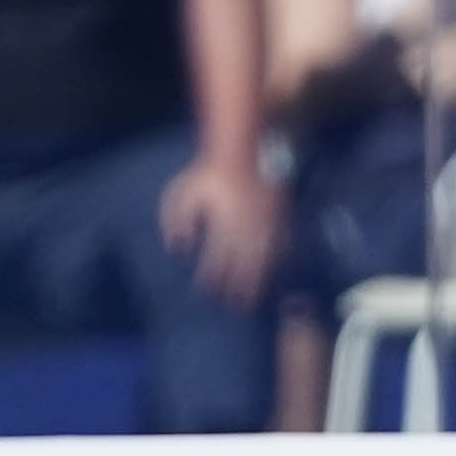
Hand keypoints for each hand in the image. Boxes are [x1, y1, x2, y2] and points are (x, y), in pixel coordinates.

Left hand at [165, 148, 284, 308]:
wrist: (240, 148)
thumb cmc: (207, 172)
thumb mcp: (181, 192)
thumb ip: (174, 220)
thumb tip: (177, 247)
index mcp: (221, 224)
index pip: (215, 258)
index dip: (211, 278)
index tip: (207, 292)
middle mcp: (244, 228)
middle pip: (240, 265)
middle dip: (236, 287)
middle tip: (235, 306)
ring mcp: (264, 222)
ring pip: (261, 259)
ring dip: (257, 281)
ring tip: (254, 298)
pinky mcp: (278, 215)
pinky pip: (281, 243)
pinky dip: (278, 260)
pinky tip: (276, 271)